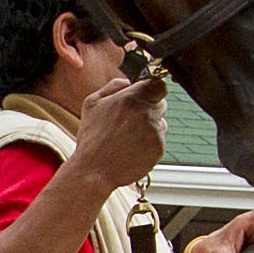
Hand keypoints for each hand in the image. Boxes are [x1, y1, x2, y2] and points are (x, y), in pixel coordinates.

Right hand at [63, 66, 171, 193]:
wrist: (93, 170)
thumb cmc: (91, 138)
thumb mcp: (92, 104)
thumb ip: (113, 86)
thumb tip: (129, 81)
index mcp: (130, 98)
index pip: (157, 84)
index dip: (154, 89)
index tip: (148, 96)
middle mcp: (145, 112)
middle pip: (161, 103)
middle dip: (150, 110)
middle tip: (132, 123)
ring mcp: (154, 131)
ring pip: (161, 123)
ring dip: (150, 128)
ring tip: (128, 139)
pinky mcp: (158, 148)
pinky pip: (160, 141)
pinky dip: (150, 145)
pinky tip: (133, 150)